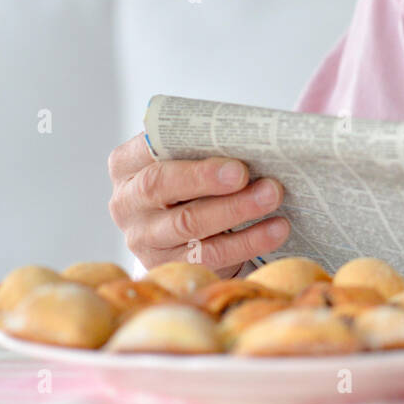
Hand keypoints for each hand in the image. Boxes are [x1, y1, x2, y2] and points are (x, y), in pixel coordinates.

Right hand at [107, 133, 289, 277]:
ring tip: (272, 195)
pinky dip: (248, 241)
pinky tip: (276, 229)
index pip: (145, 151)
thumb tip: (250, 138)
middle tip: (244, 173)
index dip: (177, 144)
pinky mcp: (168, 265)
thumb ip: (203, 147)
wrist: (188, 229)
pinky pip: (209, 255)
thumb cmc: (191, 180)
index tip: (218, 148)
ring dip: (236, 209)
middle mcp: (127, 203)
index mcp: (126, 166)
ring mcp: (144, 238)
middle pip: (160, 187)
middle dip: (205, 178)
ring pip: (189, 224)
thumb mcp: (186, 160)